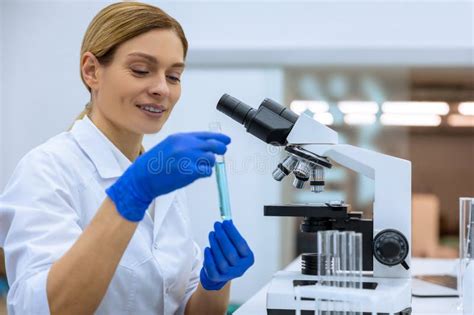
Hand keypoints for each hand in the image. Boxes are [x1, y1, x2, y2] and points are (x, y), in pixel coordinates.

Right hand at [106, 132, 230, 220]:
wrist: (142, 178)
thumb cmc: (153, 164)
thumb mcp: (169, 146)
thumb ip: (185, 144)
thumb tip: (202, 146)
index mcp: (180, 137)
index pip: (205, 135)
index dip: (218, 137)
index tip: (226, 140)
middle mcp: (186, 145)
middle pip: (213, 145)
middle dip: (221, 148)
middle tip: (223, 151)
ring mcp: (189, 158)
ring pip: (211, 159)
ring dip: (208, 163)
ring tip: (198, 167)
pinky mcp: (191, 171)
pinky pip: (207, 171)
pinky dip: (204, 173)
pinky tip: (196, 174)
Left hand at [200, 220, 253, 289]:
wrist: (223, 272)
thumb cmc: (230, 254)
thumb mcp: (235, 245)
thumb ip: (232, 235)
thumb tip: (226, 221)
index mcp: (248, 258)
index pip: (241, 244)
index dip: (232, 232)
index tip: (225, 222)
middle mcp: (241, 268)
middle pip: (230, 253)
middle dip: (222, 237)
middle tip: (217, 225)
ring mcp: (229, 275)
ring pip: (220, 260)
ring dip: (214, 244)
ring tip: (211, 234)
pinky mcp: (218, 278)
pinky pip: (212, 267)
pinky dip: (209, 257)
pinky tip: (207, 248)